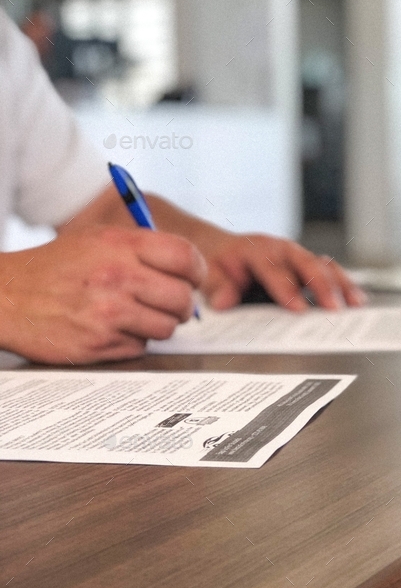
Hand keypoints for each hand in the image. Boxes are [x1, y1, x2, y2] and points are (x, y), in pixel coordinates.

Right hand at [0, 226, 204, 363]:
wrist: (7, 296)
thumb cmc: (56, 268)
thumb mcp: (96, 240)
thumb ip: (142, 249)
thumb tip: (188, 271)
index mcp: (120, 244)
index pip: (185, 257)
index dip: (195, 272)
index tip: (191, 280)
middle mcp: (118, 276)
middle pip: (183, 299)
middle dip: (181, 306)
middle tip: (168, 305)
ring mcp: (110, 312)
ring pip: (167, 327)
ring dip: (156, 325)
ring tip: (133, 316)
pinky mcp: (101, 343)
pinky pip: (141, 346)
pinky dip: (133, 341)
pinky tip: (111, 329)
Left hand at [199, 231, 366, 310]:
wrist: (224, 251)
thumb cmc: (219, 264)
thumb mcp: (209, 273)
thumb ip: (216, 287)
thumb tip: (225, 302)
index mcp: (256, 250)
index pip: (274, 270)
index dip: (286, 289)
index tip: (298, 309)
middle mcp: (281, 250)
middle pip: (306, 264)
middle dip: (321, 287)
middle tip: (333, 309)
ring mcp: (298, 257)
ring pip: (324, 267)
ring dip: (340, 285)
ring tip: (355, 304)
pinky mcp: (308, 267)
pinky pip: (330, 273)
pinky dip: (344, 286)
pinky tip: (356, 300)